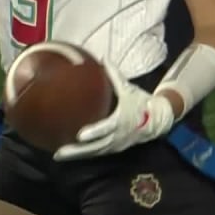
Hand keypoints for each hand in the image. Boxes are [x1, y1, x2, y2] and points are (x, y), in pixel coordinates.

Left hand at [53, 63, 174, 160]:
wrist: (156, 120)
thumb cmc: (139, 102)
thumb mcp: (128, 88)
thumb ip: (114, 74)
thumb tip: (103, 58)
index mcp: (120, 120)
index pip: (106, 129)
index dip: (93, 133)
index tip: (80, 136)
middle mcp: (117, 136)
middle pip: (95, 146)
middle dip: (77, 151)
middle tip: (59, 152)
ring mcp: (116, 144)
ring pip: (94, 152)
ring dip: (76, 155)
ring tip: (58, 155)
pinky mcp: (114, 149)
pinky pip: (97, 153)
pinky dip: (84, 154)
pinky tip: (69, 155)